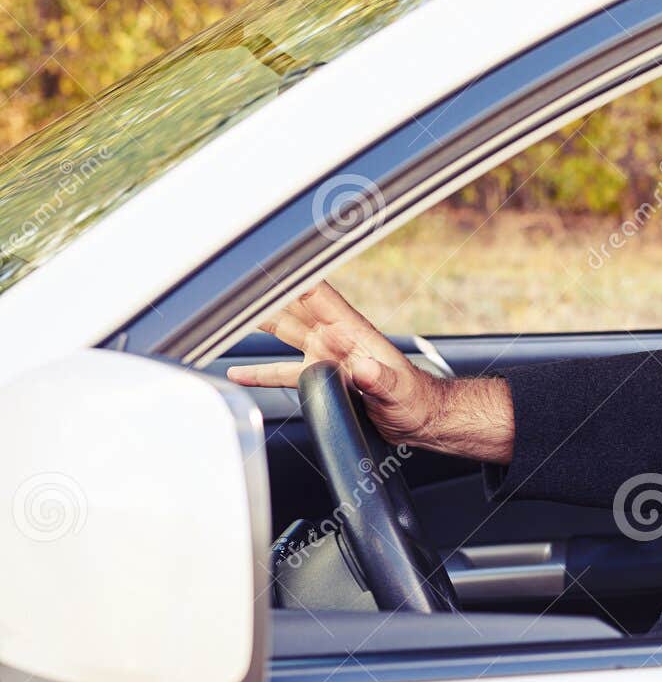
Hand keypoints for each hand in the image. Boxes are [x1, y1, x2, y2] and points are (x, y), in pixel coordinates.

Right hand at [226, 282, 443, 446]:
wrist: (418, 418)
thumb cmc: (415, 399)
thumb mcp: (399, 391)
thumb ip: (381, 379)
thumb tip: (366, 368)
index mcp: (352, 332)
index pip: (316, 294)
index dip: (290, 277)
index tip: (264, 264)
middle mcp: (334, 338)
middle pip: (291, 307)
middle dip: (264, 293)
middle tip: (231, 282)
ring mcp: (324, 357)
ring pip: (283, 332)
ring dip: (256, 323)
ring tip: (223, 315)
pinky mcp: (319, 379)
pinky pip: (282, 372)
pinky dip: (258, 372)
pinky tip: (237, 373)